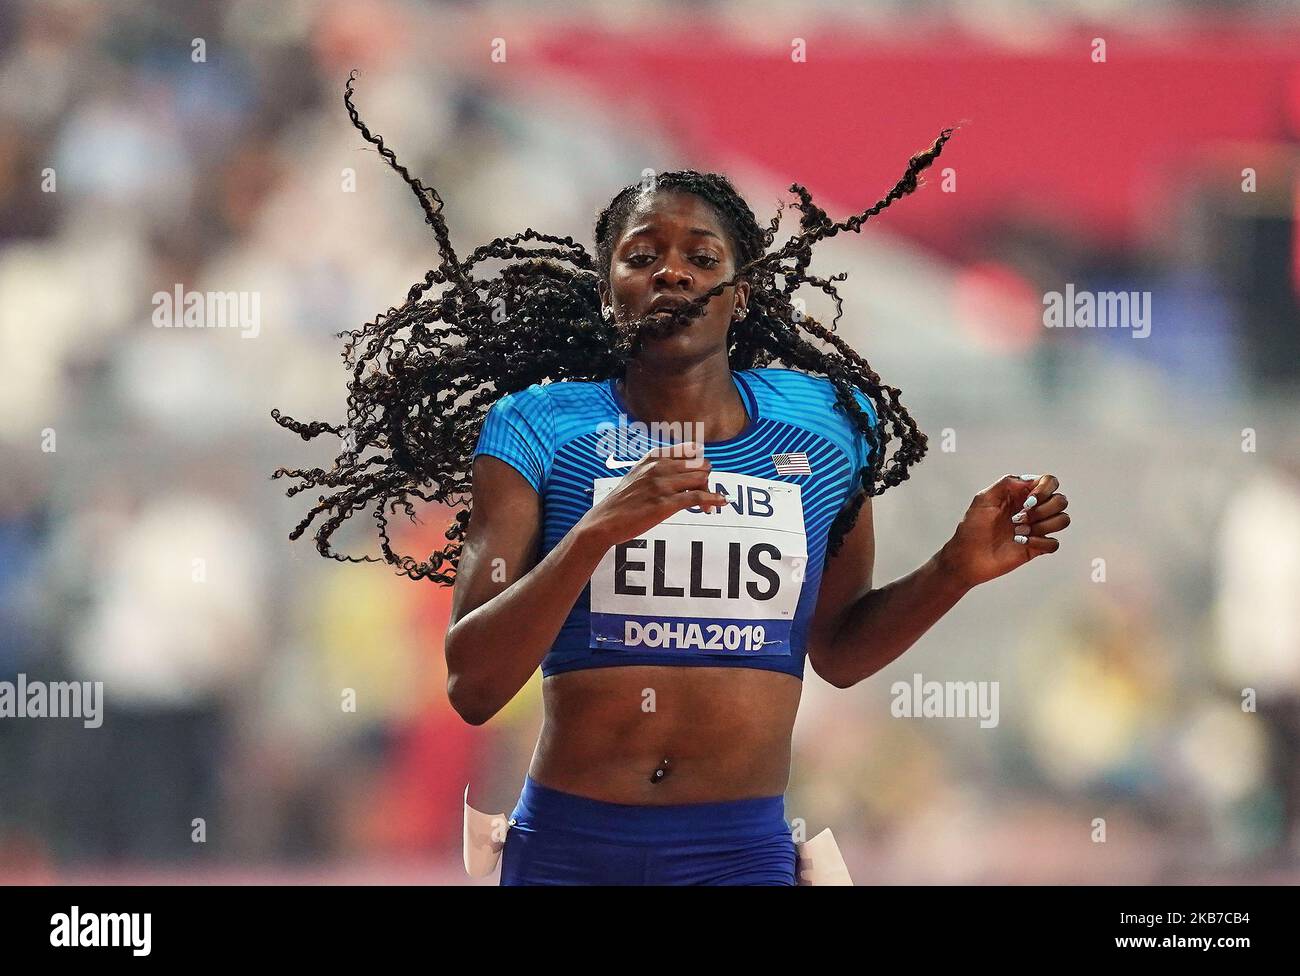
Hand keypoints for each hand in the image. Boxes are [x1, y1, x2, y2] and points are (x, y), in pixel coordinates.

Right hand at [576, 441, 728, 549]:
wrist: (603, 522)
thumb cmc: (621, 502)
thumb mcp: (637, 475)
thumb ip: (658, 468)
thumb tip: (682, 470)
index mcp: (653, 457)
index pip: (690, 450)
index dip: (699, 462)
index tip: (700, 476)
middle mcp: (659, 467)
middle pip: (699, 464)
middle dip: (706, 478)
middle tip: (703, 494)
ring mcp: (662, 485)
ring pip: (701, 478)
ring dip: (710, 491)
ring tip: (709, 505)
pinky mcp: (665, 504)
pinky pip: (698, 497)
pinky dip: (714, 499)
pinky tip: (721, 502)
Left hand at [938, 474, 1069, 589]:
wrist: (967, 557)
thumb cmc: (972, 528)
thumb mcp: (984, 499)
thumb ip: (1006, 483)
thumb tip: (1030, 480)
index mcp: (1021, 494)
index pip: (1049, 482)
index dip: (1044, 490)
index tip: (1027, 501)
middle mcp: (1032, 509)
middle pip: (1060, 500)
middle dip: (1042, 510)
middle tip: (1018, 519)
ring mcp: (1036, 528)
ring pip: (1063, 520)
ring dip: (1042, 526)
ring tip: (1018, 532)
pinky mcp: (1036, 547)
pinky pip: (1054, 543)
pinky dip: (1040, 542)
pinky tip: (1021, 543)